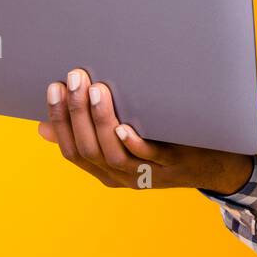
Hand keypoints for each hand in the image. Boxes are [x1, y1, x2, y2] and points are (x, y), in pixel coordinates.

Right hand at [39, 67, 253, 194]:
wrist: (214, 166)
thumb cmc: (163, 146)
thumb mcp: (121, 143)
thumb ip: (88, 135)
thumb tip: (43, 129)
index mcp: (105, 170)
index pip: (72, 150)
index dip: (60, 121)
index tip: (52, 89)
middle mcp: (121, 176)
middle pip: (89, 150)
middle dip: (77, 113)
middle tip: (73, 79)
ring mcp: (147, 173)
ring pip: (115, 154)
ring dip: (102, 121)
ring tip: (97, 90)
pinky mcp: (173, 165)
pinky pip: (150, 158)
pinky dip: (134, 144)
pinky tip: (124, 126)